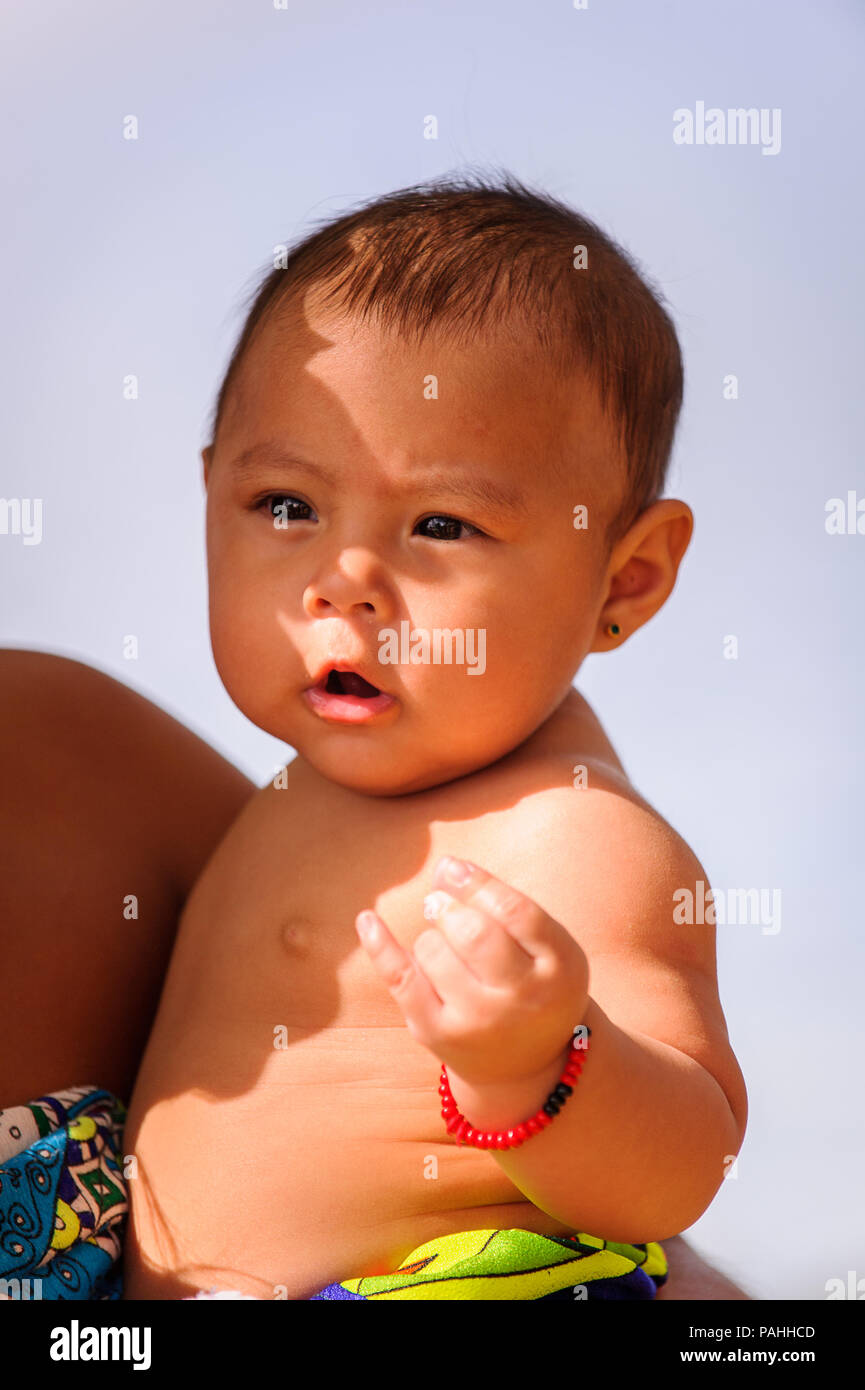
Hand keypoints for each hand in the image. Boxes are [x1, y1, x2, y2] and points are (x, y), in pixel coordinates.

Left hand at [354, 857, 589, 1088]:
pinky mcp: (436, 1032)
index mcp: (559, 967)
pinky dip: (380, 945)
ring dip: (432, 937)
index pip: (515, 912)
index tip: (451, 867)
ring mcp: (477, 1020)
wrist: (525, 1065)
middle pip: (473, 932)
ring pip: (432, 949)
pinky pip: (400, 978)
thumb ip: (506, 906)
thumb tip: (446, 868)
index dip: (477, 883)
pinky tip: (367, 919)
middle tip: (441, 906)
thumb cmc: (533, 985)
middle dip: (447, 908)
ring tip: (450, 953)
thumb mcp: (547, 947)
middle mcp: (521, 998)